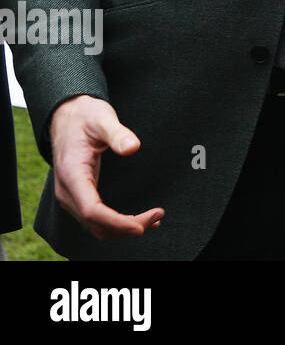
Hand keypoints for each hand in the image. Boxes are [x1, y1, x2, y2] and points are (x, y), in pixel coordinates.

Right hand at [49, 95, 163, 240]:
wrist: (68, 116)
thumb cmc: (85, 116)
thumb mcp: (102, 118)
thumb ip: (117, 133)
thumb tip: (134, 147)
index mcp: (72, 174)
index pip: (91, 210)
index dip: (116, 222)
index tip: (141, 225)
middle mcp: (68, 191)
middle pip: (95, 224)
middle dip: (126, 226)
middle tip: (158, 216)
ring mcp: (72, 196)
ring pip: (95, 226)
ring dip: (122, 228)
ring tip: (154, 219)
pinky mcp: (80, 195)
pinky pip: (96, 219)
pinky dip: (116, 224)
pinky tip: (139, 220)